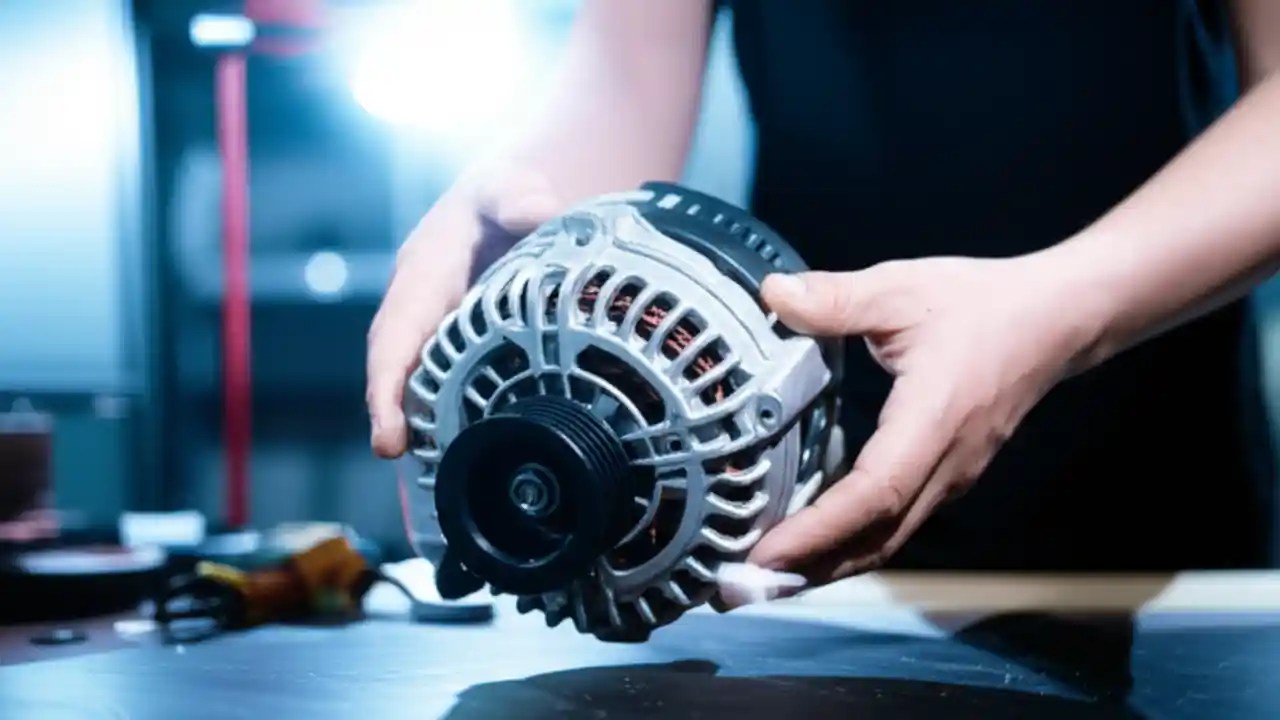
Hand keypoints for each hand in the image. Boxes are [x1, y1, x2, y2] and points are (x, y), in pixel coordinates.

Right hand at [366, 164, 563, 457]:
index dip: (386, 388)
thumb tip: (534, 212)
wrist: (508, 203)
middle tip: (403, 460)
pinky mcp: (461, 342)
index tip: (387, 435)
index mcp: (422, 276)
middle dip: (395, 416)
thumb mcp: (507, 187)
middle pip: (397, 370)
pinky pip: (452, 381)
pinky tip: (475, 447)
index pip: (395, 336)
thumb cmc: (500, 198)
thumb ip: (516, 196)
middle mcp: (420, 309)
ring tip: (439, 469)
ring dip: (424, 423)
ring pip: (422, 382)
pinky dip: (456, 414)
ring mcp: (438, 329)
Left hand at [742, 256, 1100, 589]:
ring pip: (884, 542)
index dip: (817, 531)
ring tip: (763, 582)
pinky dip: (847, 546)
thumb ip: (834, 298)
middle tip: (739, 590)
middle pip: (873, 540)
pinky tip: (810, 546)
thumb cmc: (982, 304)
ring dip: (824, 566)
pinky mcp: (947, 477)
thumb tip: (771, 295)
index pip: (872, 495)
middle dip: (806, 570)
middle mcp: (944, 466)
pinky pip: (893, 526)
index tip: (764, 556)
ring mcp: (950, 478)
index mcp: (931, 423)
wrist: (1056, 321)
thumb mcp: (900, 288)